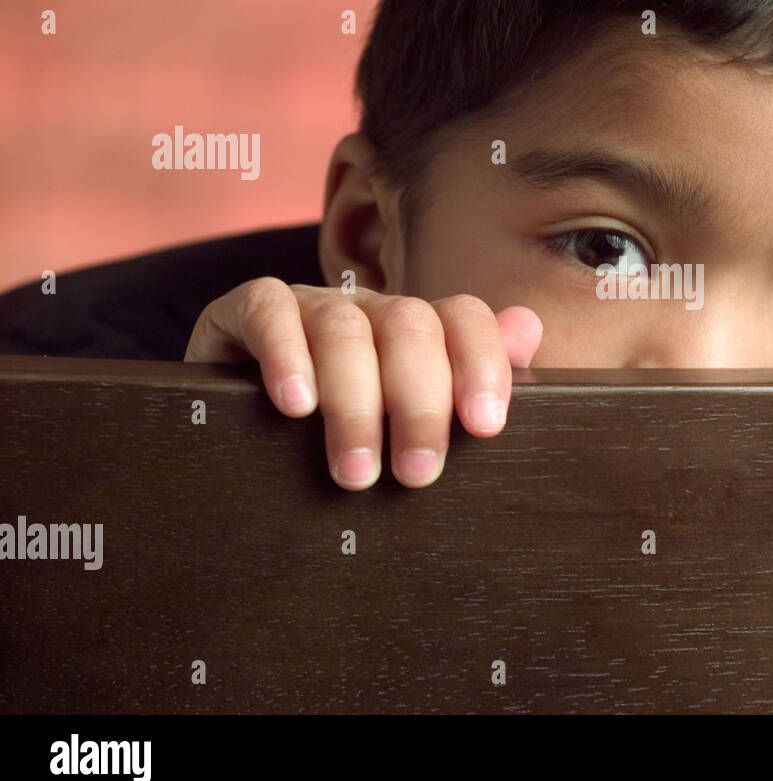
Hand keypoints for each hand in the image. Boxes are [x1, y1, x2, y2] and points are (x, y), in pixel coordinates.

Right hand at [185, 278, 543, 488]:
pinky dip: (285, 355)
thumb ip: (474, 379)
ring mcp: (308, 306)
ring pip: (344, 327)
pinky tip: (295, 406)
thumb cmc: (343, 435)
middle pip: (410, 326)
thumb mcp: (414, 420)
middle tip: (416, 474)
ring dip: (354, 403)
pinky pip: (269, 309)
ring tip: (355, 472)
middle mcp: (369, 310)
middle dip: (419, 403)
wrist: (238, 431)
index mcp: (419, 330)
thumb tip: (527, 329)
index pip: (465, 318)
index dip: (482, 365)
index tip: (484, 427)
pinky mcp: (245, 312)